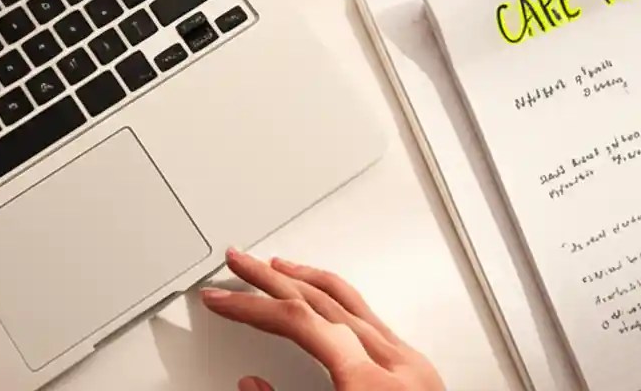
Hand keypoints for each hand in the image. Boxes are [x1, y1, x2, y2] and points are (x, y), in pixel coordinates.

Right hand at [202, 248, 445, 390]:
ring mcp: (413, 368)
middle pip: (324, 302)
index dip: (253, 307)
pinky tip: (326, 301)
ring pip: (353, 304)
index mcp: (373, 386)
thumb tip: (250, 385)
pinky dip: (340, 301)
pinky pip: (372, 320)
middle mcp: (398, 367)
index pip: (300, 322)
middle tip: (238, 263)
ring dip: (308, 281)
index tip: (221, 300)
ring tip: (278, 268)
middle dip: (273, 279)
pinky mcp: (419, 376)